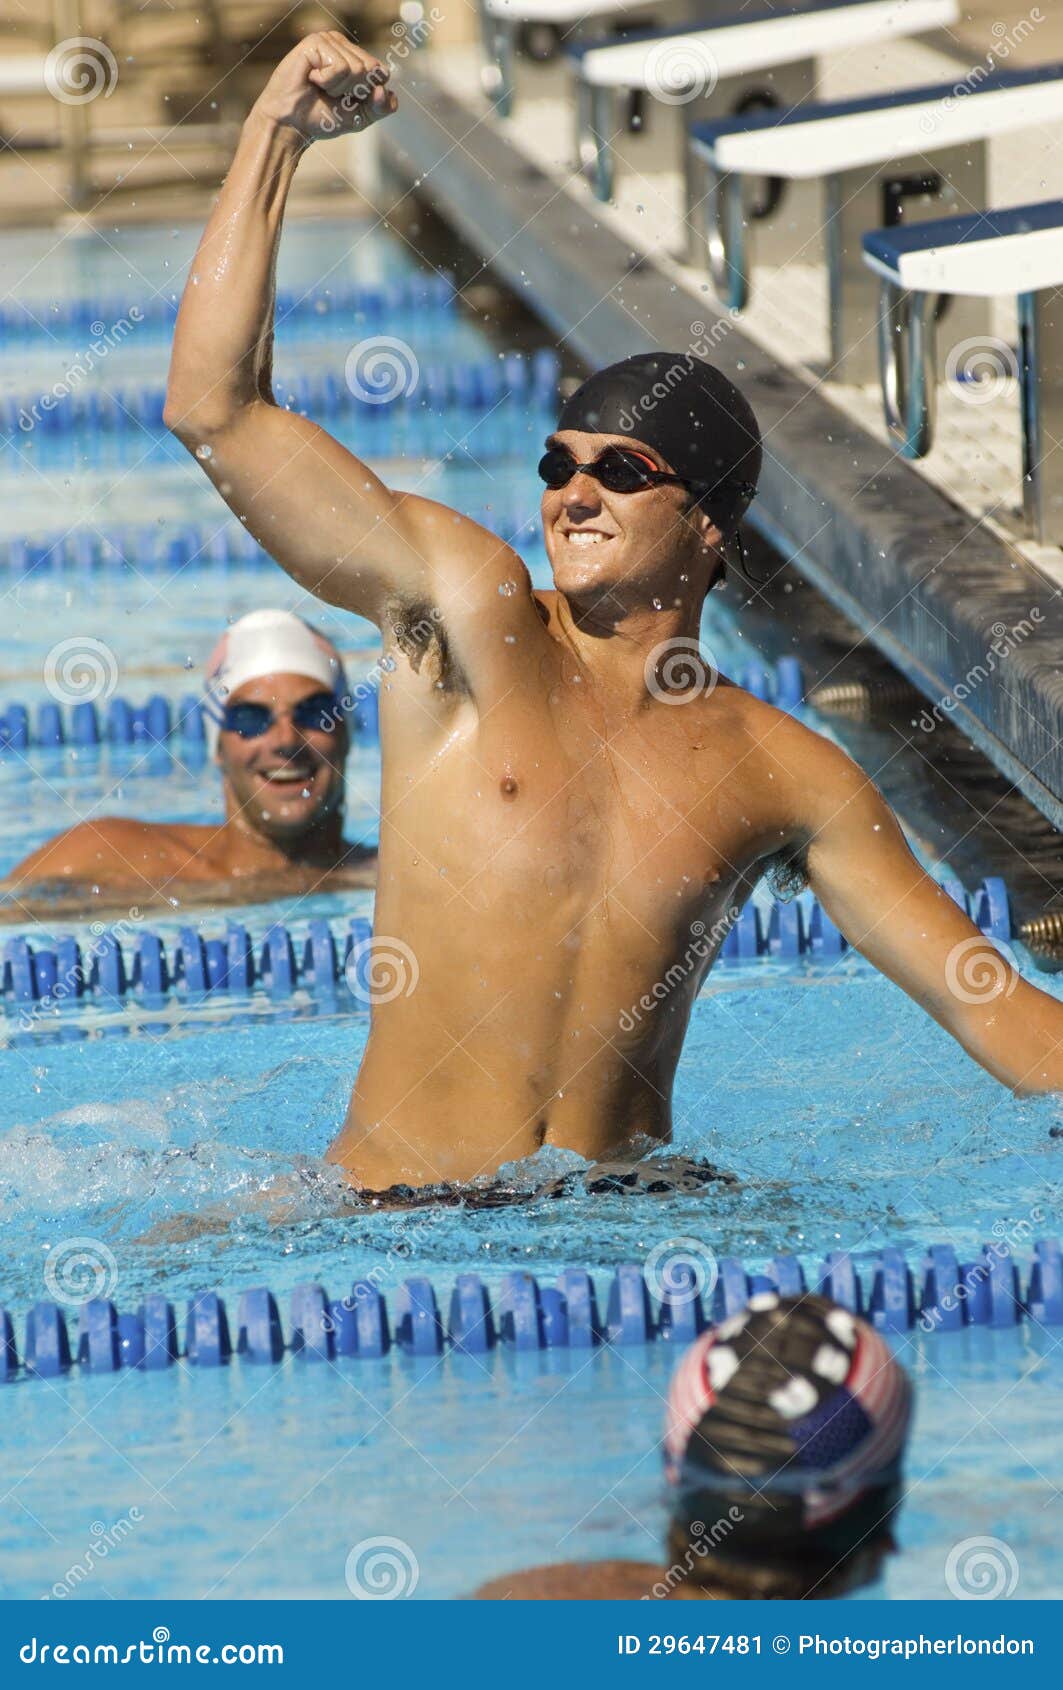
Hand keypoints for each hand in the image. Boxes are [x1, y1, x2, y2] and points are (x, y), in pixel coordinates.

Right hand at [253, 30, 396, 141]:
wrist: (292, 124)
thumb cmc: (322, 118)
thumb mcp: (360, 116)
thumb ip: (381, 107)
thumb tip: (386, 91)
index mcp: (356, 57)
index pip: (382, 73)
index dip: (368, 94)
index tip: (347, 100)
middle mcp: (343, 45)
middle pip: (371, 69)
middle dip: (353, 91)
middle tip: (331, 94)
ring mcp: (329, 41)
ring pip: (356, 68)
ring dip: (338, 88)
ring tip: (320, 87)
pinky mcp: (316, 42)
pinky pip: (340, 67)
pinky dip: (328, 82)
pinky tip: (312, 79)